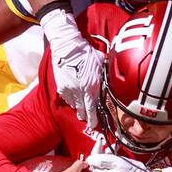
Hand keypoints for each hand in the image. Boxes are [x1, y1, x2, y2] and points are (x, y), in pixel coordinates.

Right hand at [39, 6, 101, 128]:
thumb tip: (110, 80)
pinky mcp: (61, 86)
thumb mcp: (100, 63)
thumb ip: (104, 75)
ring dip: (78, 107)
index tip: (94, 124)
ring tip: (81, 109)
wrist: (67, 47)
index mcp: (91, 86)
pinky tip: (74, 99)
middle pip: (82, 110)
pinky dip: (71, 100)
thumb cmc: (86, 53)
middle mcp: (79, 91)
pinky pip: (67, 98)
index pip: (92, 108)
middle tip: (88, 120)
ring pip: (74, 105)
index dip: (93, 118)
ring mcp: (69, 89)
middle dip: (86, 116)